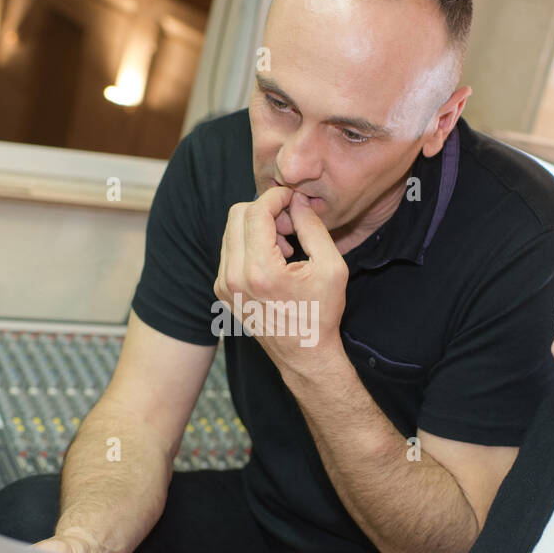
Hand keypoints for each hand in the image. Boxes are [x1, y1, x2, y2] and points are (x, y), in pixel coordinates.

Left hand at [213, 185, 347, 369]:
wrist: (303, 355)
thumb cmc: (321, 314)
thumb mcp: (331, 267)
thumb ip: (313, 227)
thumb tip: (297, 200)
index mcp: (260, 272)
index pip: (256, 212)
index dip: (276, 197)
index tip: (293, 198)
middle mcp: (234, 278)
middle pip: (236, 215)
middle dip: (264, 210)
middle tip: (290, 224)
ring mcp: (224, 285)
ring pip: (230, 231)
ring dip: (256, 227)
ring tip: (284, 245)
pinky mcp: (222, 291)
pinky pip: (229, 250)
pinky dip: (249, 245)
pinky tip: (273, 260)